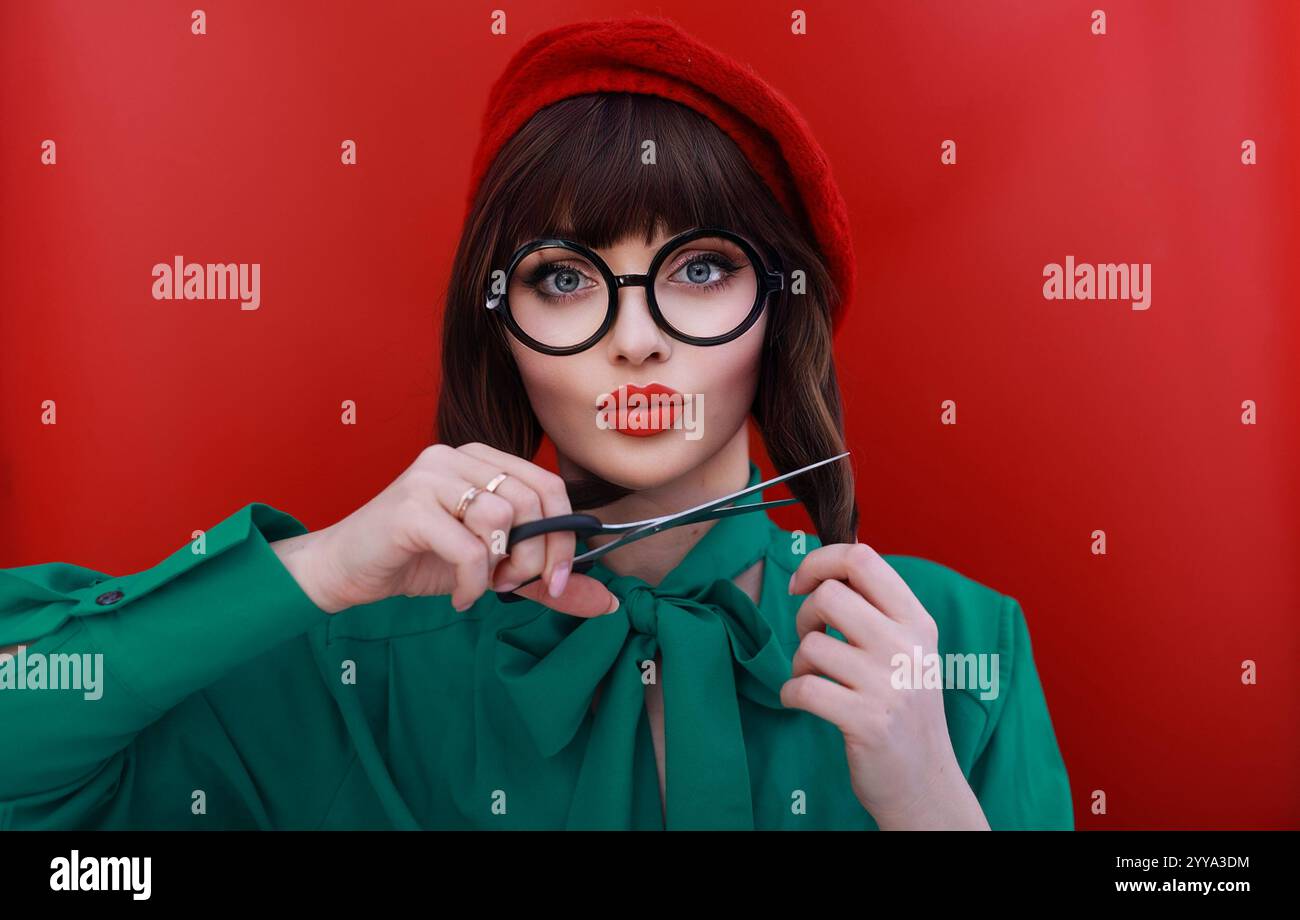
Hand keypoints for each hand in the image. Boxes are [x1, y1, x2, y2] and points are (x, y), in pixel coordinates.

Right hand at [270, 442, 619, 618]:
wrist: (347, 570)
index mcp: (480, 460)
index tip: (555, 579)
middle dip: (536, 555)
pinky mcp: (409, 508)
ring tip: (481, 585)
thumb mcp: (492, 569)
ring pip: (502, 519)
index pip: (548, 485)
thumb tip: (604, 603)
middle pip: (532, 501)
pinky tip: (460, 596)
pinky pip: (469, 548)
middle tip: (515, 585)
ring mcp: (429, 477)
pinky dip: (473, 582)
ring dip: (501, 568)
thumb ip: (544, 580)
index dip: (564, 535)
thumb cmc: (418, 560)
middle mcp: (456, 458)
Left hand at [781, 543, 988, 829]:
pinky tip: (803, 702)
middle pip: (830, 595)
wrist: (926, 782)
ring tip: (816, 679)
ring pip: (812, 644)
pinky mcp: (867, 721)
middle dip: (805, 615)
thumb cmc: (904, 709)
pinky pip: (803, 687)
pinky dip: (791, 694)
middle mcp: (907, 647)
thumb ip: (877, 609)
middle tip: (812, 639)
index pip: (863, 559)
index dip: (820, 562)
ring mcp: (889, 684)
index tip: (802, 584)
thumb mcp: (908, 650)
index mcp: (917, 622)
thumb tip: (825, 569)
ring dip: (799, 663)